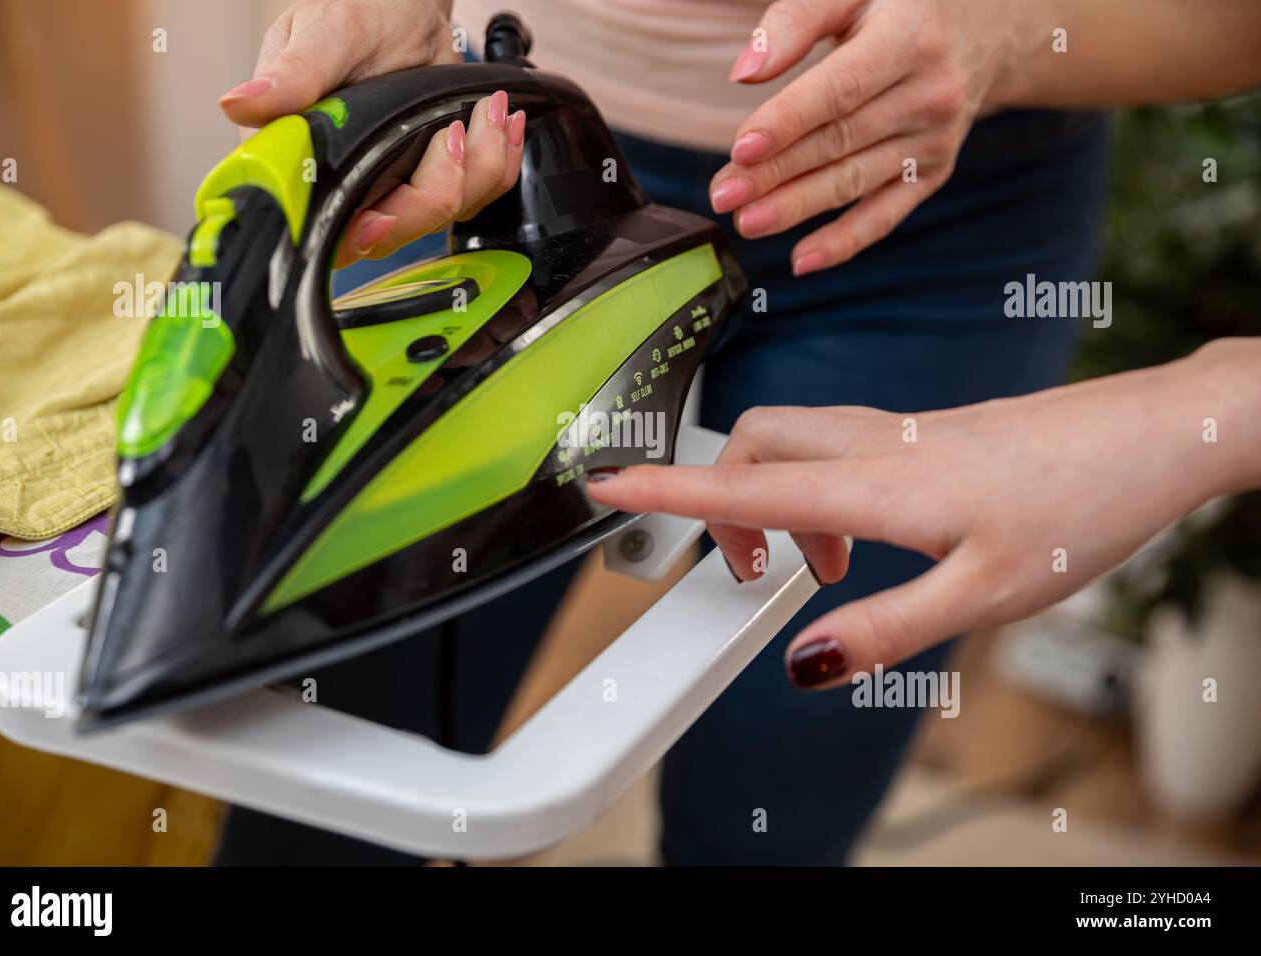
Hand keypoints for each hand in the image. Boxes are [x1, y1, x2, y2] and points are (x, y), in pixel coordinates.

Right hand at [219, 0, 525, 267]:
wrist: (404, 1)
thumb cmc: (357, 8)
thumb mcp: (325, 33)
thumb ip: (293, 75)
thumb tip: (238, 105)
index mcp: (296, 153)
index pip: (313, 224)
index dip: (349, 235)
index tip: (378, 220)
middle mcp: (340, 179)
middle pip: (383, 235)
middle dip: (431, 192)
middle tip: (449, 133)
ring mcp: (388, 185)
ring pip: (436, 219)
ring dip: (476, 168)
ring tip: (486, 112)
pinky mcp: (428, 179)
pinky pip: (471, 198)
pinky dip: (495, 163)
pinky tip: (499, 126)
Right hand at [586, 340, 1260, 688]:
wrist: (1151, 437)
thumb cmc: (1081, 506)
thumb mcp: (985, 594)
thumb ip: (885, 629)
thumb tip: (804, 661)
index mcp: (879, 484)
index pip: (745, 483)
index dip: (666, 487)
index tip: (605, 482)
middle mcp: (877, 445)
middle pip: (752, 442)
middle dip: (719, 494)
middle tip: (744, 564)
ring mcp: (899, 431)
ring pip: (793, 441)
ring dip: (774, 495)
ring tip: (813, 567)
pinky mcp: (922, 433)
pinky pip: (837, 448)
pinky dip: (818, 489)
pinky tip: (862, 537)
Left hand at [712, 0, 1024, 274]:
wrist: (987, 26)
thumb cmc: (901, 2)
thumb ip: (797, 19)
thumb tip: (745, 72)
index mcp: (910, 38)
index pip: (840, 90)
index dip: (788, 122)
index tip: (741, 149)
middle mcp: (930, 93)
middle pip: (838, 142)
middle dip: (775, 174)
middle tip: (724, 195)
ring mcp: (934, 139)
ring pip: (852, 181)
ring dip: (795, 208)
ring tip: (746, 222)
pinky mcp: (933, 172)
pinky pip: (885, 214)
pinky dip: (843, 241)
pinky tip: (802, 260)